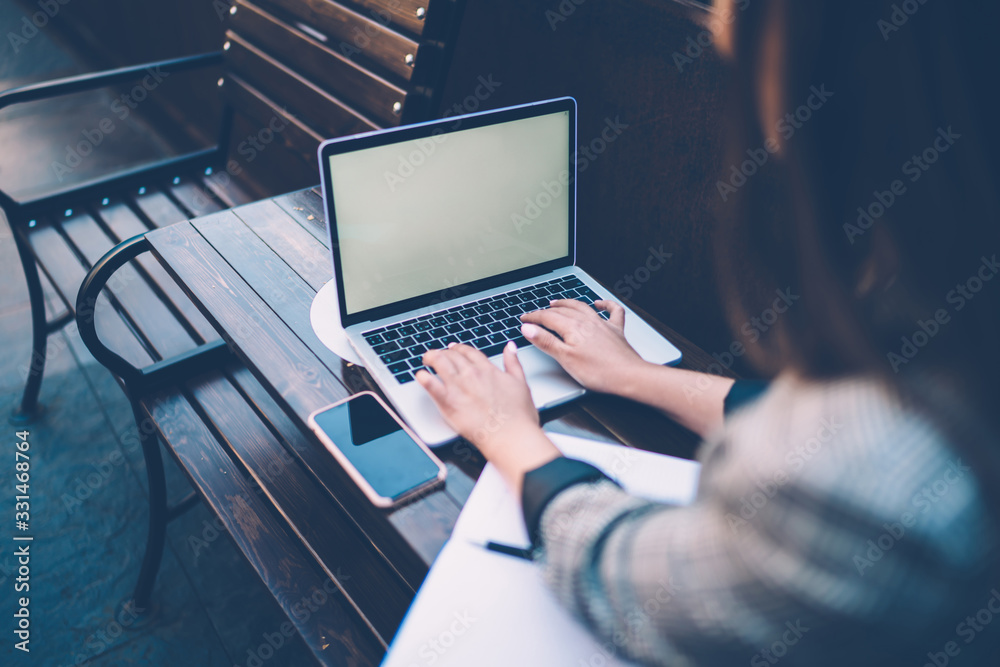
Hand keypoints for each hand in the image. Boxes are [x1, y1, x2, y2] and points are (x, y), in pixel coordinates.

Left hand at [417, 342, 559, 493]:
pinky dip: (423, 378)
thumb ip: (513, 363)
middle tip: (437, 355)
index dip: (458, 348)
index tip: (453, 349)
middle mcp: (471, 374)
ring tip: (426, 361)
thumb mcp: (522, 383)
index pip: (468, 351)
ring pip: (439, 362)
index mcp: (488, 369)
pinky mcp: (448, 402)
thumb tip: (510, 348)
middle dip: (442, 352)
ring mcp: (458, 387)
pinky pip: (430, 385)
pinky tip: (420, 376)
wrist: (511, 436)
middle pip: (451, 355)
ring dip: (430, 358)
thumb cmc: (518, 416)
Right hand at [519, 299, 647, 394]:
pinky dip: (605, 304)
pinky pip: (611, 311)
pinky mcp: (615, 331)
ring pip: (582, 307)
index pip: (547, 318)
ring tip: (557, 303)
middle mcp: (587, 321)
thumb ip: (546, 342)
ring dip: (568, 303)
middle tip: (535, 314)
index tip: (524, 319)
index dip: (533, 317)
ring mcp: (602, 324)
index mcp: (573, 328)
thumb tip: (528, 329)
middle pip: (562, 311)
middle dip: (546, 311)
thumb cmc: (599, 372)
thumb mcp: (565, 359)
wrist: (628, 376)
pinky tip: (600, 303)